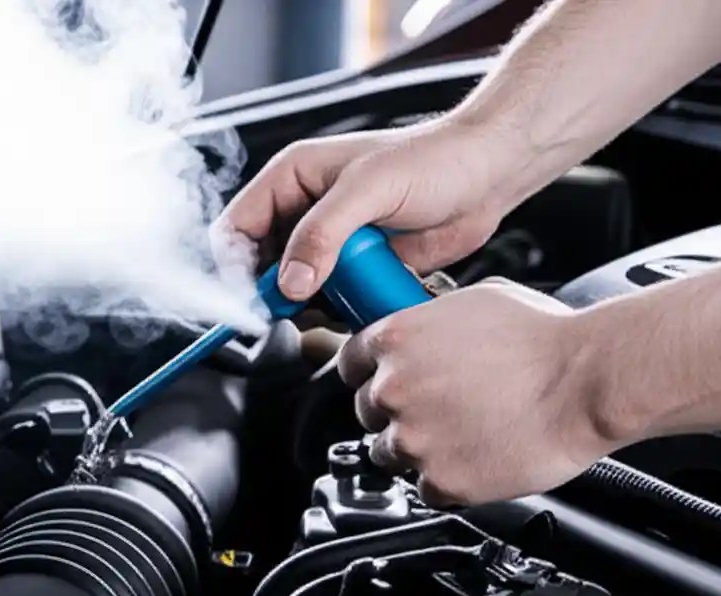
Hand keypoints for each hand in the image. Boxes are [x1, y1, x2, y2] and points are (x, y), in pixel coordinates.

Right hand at [212, 118, 520, 300]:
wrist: (487, 175)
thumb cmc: (432, 160)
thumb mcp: (368, 191)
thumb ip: (322, 235)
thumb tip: (290, 283)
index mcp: (291, 178)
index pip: (236, 229)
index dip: (234, 266)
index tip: (253, 298)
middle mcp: (303, 210)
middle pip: (260, 265)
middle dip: (273, 292)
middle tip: (297, 309)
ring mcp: (330, 240)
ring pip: (294, 288)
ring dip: (308, 305)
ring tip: (337, 300)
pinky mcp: (355, 266)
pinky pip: (329, 298)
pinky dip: (336, 310)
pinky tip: (358, 302)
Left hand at [336, 280, 613, 505]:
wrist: (588, 381)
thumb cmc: (547, 339)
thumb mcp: (476, 301)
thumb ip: (431, 320)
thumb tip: (422, 325)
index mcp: (395, 339)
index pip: (349, 363)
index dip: (370, 373)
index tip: (384, 381)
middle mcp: (393, 389)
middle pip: (368, 412)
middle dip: (398, 412)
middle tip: (439, 410)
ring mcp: (413, 438)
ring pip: (391, 454)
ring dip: (419, 448)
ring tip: (464, 435)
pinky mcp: (440, 480)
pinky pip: (426, 488)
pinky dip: (447, 480)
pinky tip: (477, 458)